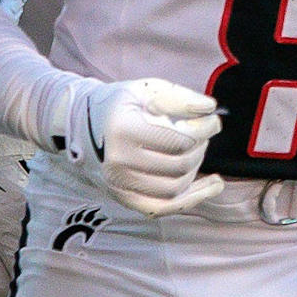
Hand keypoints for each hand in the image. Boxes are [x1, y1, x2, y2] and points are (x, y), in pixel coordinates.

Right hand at [62, 77, 224, 215]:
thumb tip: (209, 109)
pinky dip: (193, 198)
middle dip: (200, 147)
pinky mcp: (124, 198)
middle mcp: (118, 161)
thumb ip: (180, 98)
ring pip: (175, 187)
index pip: (179, 139)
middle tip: (203, 133)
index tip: (213, 120)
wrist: (83, 125)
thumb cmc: (120, 105)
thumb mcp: (147, 90)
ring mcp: (119, 184)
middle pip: (180, 164)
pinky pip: (165, 206)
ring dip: (195, 169)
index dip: (205, 129)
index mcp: (124, 129)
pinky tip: (211, 185)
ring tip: (196, 151)